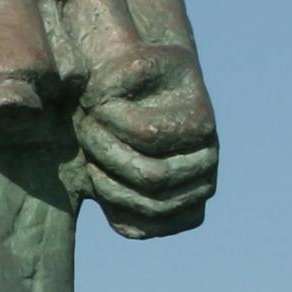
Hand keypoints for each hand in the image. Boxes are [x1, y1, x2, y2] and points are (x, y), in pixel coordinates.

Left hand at [74, 41, 217, 238]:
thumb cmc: (132, 80)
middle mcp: (208, 159)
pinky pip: (142, 228)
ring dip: (106, 185)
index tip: (87, 104)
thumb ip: (123, 69)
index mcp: (201, 121)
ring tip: (90, 158)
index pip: (147, 134)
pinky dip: (115, 211)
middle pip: (151, 177)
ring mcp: (199, 191)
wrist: (147, 105)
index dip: (106, 121)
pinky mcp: (182, 216)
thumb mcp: (132, 62)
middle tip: (83, 131)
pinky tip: (101, 183)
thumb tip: (104, 93)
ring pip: (149, 208)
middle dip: (105, 154)